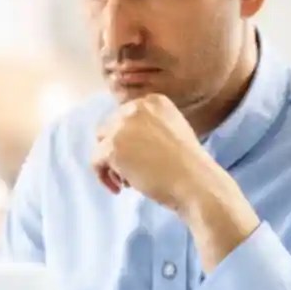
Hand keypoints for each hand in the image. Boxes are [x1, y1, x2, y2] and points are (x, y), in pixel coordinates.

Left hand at [92, 93, 260, 271]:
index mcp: (153, 101)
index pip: (125, 117)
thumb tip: (123, 140)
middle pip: (109, 128)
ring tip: (129, 182)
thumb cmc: (189, 166)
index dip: (128, 140)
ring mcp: (122, 126)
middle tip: (133, 173)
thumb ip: (150, 129)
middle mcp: (135, 108)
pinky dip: (104, 177)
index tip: (140, 158)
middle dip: (118, 151)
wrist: (195, 182)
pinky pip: (95, 161)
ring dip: (112, 164)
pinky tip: (120, 188)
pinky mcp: (112, 147)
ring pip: (101, 144)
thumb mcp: (173, 132)